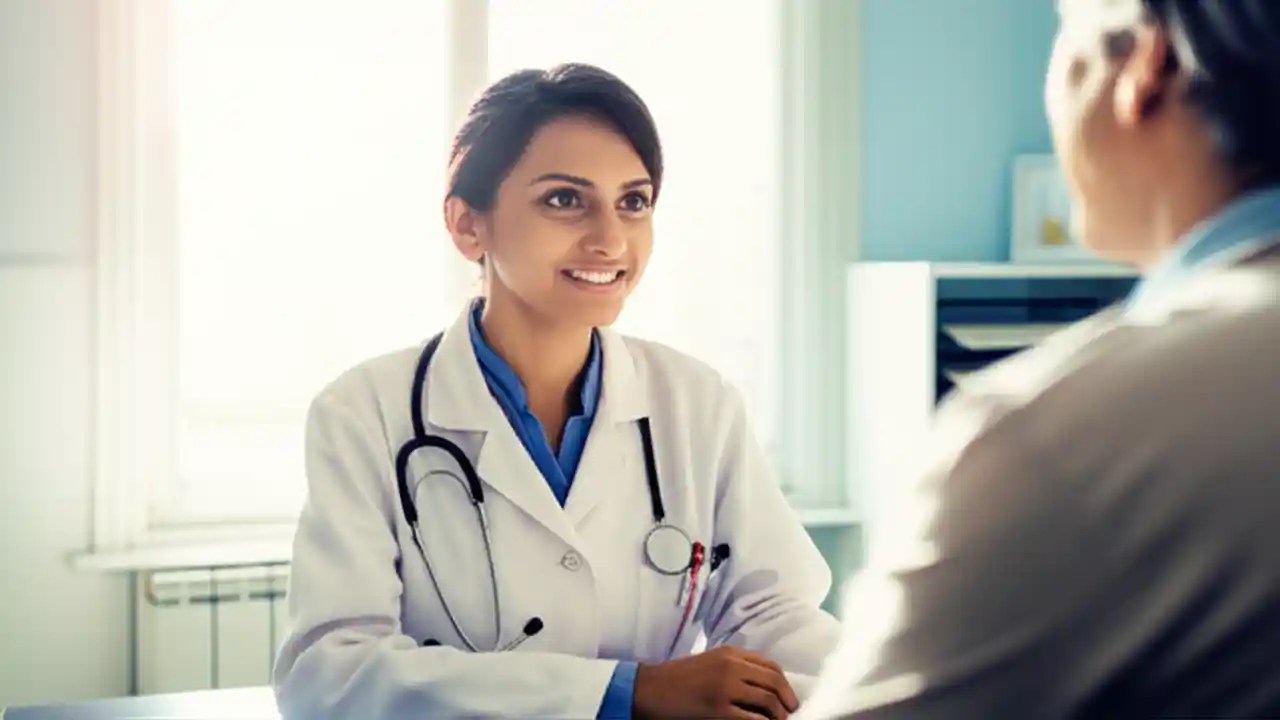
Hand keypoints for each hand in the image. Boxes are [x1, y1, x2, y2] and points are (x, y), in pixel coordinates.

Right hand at [632, 646, 799, 719]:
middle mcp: (731, 667)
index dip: (785, 683)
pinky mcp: (718, 710)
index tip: (788, 696)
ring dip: (778, 715)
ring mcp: (726, 688)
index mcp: (730, 654)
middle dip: (787, 700)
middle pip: (774, 682)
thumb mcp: (710, 662)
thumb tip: (762, 684)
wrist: (650, 689)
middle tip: (790, 712)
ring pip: (767, 701)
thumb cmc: (679, 678)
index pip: (771, 666)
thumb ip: (735, 667)